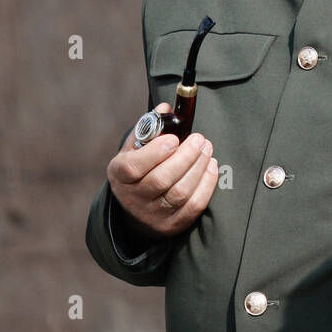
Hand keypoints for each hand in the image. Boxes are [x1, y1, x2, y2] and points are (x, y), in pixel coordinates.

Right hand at [107, 103, 218, 238]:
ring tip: (207, 149)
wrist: (137, 209)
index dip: (155, 153)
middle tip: (200, 139)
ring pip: (180, 192)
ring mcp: (153, 215)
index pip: (133, 168)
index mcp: (120, 176)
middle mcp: (134, 198)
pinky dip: (207, 184)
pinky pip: (194, 205)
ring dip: (199, 167)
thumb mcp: (134, 149)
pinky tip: (211, 166)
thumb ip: (150, 128)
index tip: (174, 139)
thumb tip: (166, 107)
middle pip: (162, 179)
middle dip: (186, 156)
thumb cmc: (139, 170)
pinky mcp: (172, 224)